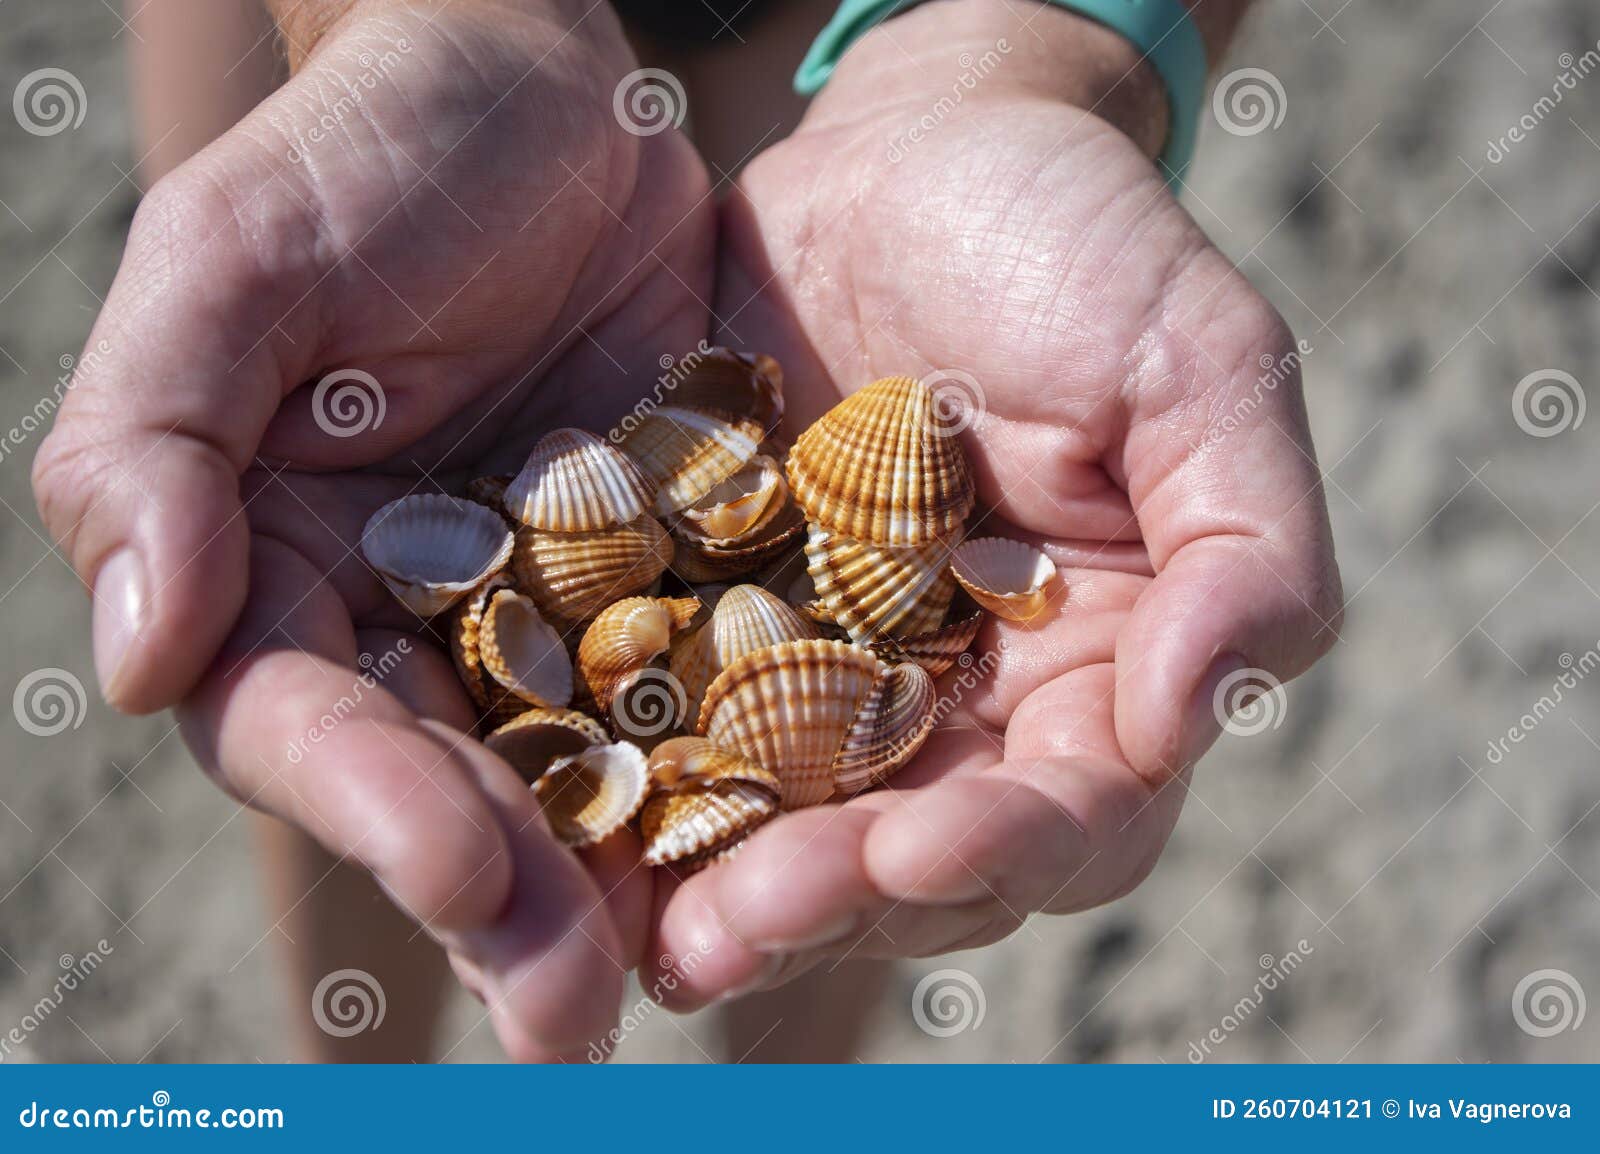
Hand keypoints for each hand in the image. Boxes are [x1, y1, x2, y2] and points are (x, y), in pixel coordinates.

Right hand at [32, 0, 713, 1059]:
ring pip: (591, 765)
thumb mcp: (235, 263)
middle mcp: (420, 622)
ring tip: (694, 970)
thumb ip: (157, 443)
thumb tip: (139, 655)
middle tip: (575, 1013)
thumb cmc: (370, 156)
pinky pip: (718, 677)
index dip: (374, 804)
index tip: (459, 870)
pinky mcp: (686, 573)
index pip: (308, 722)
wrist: (545, 91)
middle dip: (511, 896)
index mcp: (286, 575)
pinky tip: (807, 831)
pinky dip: (749, 756)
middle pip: (454, 784)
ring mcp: (561, 609)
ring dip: (636, 875)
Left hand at [647, 0, 1341, 1003]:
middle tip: (735, 927)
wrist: (914, 157)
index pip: (1073, 813)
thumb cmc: (1080, 248)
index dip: (1003, 850)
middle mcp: (960, 707)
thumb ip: (1246, 542)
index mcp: (1095, 673)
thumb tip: (1203, 714)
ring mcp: (825, 679)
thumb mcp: (1199, 365)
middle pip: (913, 860)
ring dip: (717, 890)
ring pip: (783, 826)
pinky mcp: (708, 627)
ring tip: (645, 934)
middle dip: (833, 901)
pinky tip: (564, 825)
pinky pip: (668, 727)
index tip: (919, 852)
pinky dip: (627, 787)